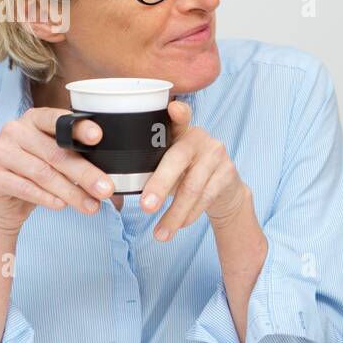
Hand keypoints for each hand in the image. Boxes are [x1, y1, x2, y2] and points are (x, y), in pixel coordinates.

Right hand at [0, 107, 114, 233]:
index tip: (98, 137)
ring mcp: (0, 152)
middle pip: (55, 153)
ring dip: (71, 192)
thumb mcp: (57, 158)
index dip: (79, 128)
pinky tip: (62, 205)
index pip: (57, 119)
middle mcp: (14, 130)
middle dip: (85, 174)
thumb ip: (76, 155)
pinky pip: (24, 188)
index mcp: (34, 118)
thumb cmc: (39, 173)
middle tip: (106, 189)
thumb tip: (108, 173)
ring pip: (42, 173)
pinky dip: (46, 198)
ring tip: (91, 205)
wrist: (7, 202)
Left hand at [138, 100, 254, 239]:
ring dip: (174, 214)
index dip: (177, 112)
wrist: (224, 190)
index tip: (173, 107)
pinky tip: (178, 226)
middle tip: (145, 207)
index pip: (180, 116)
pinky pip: (206, 198)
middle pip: (178, 160)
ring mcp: (217, 154)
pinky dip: (189, 215)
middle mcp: (201, 138)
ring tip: (160, 234)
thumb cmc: (185, 174)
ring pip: (192, 187)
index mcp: (181, 130)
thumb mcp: (168, 164)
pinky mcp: (228, 174)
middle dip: (159, 185)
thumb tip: (114, 185)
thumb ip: (150, 164)